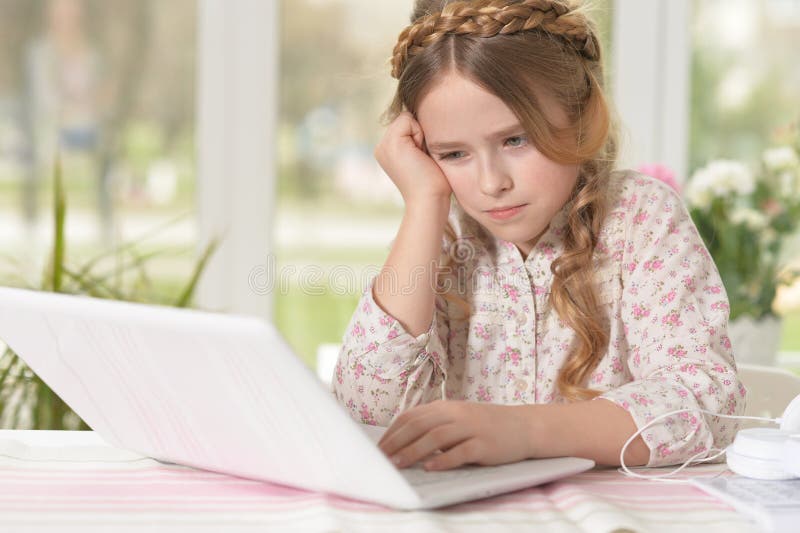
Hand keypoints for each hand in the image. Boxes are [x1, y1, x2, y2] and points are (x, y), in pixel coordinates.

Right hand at [374, 111, 451, 204]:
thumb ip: (418, 139)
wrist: (428, 200)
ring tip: (421, 158)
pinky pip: (408, 119)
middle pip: (406, 119)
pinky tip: (419, 154)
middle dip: (419, 134)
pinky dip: (419, 134)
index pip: (406, 124)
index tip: (423, 159)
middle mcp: (382, 147)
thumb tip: (425, 116)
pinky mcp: (390, 143)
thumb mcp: (424, 156)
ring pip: (406, 118)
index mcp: (388, 151)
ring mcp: (383, 145)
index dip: (420, 136)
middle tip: (422, 160)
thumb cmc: (434, 183)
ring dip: (420, 135)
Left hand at [377, 400, 531, 470]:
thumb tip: (403, 442)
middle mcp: (456, 414)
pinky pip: (460, 452)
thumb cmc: (485, 425)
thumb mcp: (457, 418)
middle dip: (397, 442)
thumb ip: (434, 425)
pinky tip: (430, 468)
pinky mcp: (484, 444)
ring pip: (436, 437)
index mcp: (446, 407)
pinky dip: (443, 460)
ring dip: (414, 451)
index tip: (379, 448)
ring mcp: (471, 428)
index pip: (411, 416)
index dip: (393, 432)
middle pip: (420, 425)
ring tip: (398, 464)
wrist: (523, 426)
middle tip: (381, 458)